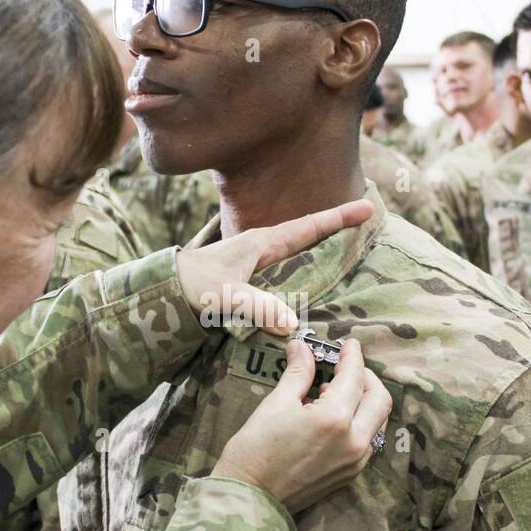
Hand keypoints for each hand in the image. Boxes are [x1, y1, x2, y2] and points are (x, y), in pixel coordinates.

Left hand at [176, 200, 372, 335]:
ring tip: (349, 252)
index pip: (309, 227)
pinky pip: (287, 271)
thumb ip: (257, 307)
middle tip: (367, 224)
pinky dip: (305, 272)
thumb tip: (292, 322)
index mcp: (262, 243)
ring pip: (298, 253)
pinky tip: (313, 285)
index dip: (339, 219)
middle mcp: (262, 248)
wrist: (162, 289)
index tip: (368, 207)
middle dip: (337, 228)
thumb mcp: (225, 296)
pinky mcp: (250, 278)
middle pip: (309, 235)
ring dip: (322, 251)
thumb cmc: (191, 285)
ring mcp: (256, 262)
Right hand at [212, 338, 390, 513]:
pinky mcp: (350, 474)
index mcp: (334, 418)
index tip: (348, 344)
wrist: (250, 499)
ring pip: (378, 420)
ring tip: (337, 391)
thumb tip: (302, 347)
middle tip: (347, 366)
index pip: (353, 377)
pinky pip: (368, 440)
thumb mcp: (276, 404)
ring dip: (366, 400)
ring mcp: (355, 460)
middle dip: (366, 376)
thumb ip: (298, 374)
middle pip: (379, 398)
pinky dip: (360, 421)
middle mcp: (353, 440)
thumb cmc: (255, 450)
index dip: (352, 356)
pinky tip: (335, 416)